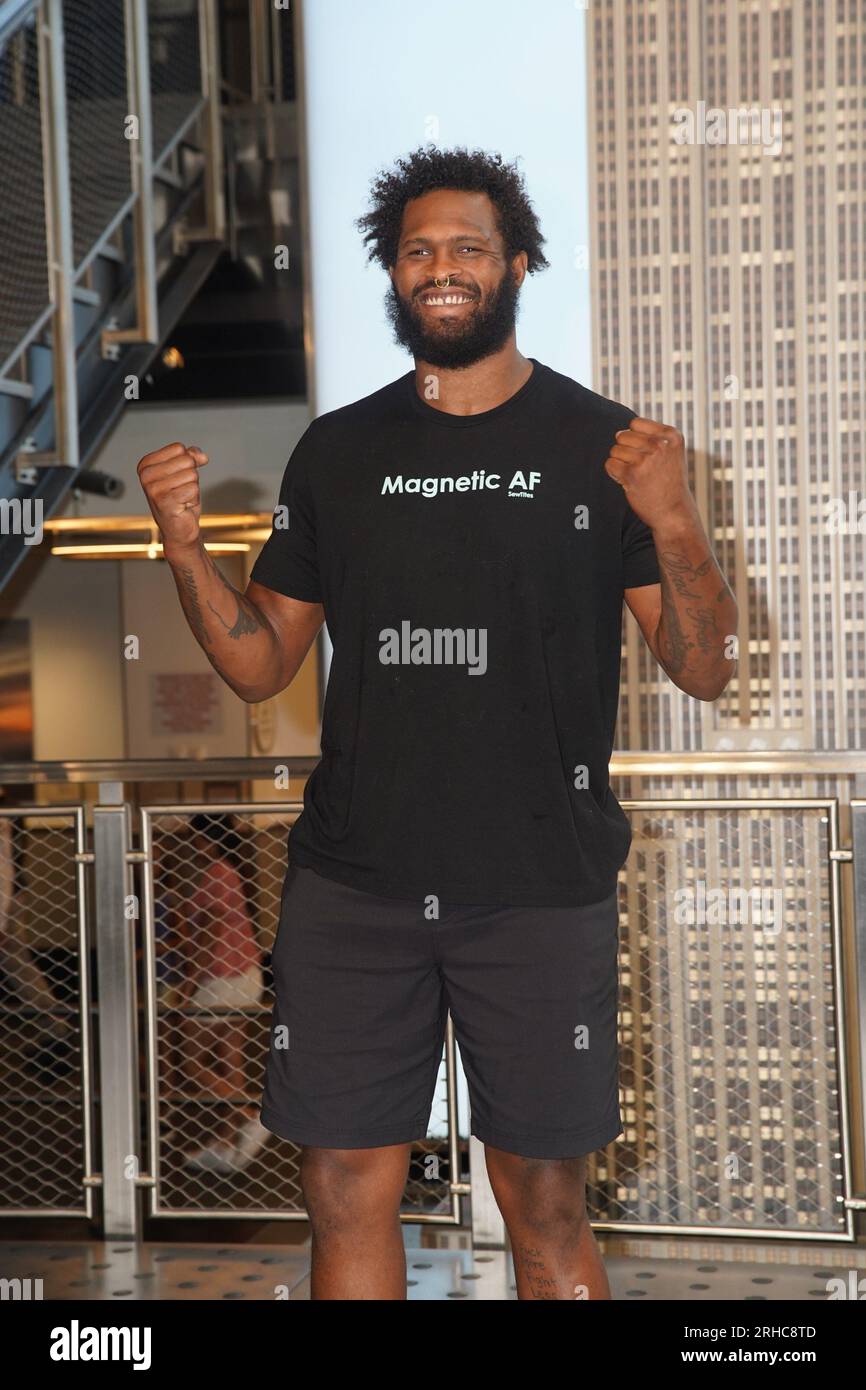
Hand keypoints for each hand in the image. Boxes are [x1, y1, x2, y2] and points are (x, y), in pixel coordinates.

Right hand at [136, 442, 208, 549]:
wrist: (179, 530)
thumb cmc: (180, 500)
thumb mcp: (185, 472)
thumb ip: (191, 456)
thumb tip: (201, 456)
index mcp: (146, 464)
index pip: (178, 448)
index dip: (187, 462)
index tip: (178, 478)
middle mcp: (146, 475)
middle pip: (186, 460)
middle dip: (191, 476)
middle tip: (181, 491)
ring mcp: (153, 488)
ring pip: (191, 474)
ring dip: (192, 489)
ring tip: (181, 499)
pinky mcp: (164, 501)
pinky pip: (193, 488)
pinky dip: (193, 498)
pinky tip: (183, 506)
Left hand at [603, 416, 695, 531]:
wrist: (674, 511)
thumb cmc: (669, 481)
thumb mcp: (672, 453)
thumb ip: (652, 437)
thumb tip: (618, 432)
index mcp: (671, 436)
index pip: (635, 423)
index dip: (634, 437)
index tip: (644, 452)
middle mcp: (659, 445)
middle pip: (622, 436)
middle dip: (625, 450)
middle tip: (638, 467)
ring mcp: (645, 459)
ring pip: (615, 450)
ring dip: (620, 463)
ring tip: (635, 475)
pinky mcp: (632, 475)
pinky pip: (610, 464)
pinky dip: (615, 473)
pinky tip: (627, 481)